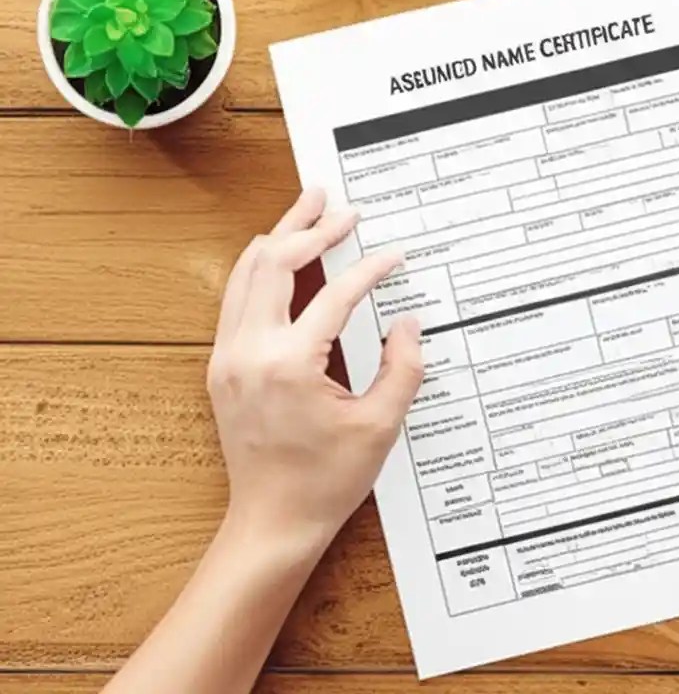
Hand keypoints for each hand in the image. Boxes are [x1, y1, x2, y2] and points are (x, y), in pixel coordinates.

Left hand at [206, 189, 423, 547]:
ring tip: (307, 212)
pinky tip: (280, 258)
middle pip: (274, 262)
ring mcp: (229, 358)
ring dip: (279, 239)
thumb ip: (402, 368)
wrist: (274, 521)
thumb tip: (408, 324)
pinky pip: (237, 299)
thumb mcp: (380, 426)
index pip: (334, 294)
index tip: (393, 253)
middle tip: (338, 204)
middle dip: (310, 227)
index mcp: (290, 364)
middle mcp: (250, 352)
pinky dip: (261, 270)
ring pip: (247, 273)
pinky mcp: (223, 367)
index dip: (369, 267)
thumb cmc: (324, 482)